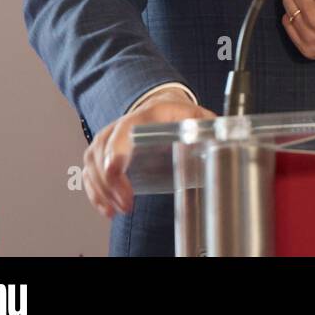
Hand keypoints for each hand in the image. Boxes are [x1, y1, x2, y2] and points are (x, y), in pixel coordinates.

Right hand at [82, 88, 214, 218]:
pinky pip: (89, 173)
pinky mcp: (100, 153)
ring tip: (117, 210)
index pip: (124, 131)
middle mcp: (119, 126)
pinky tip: (106, 208)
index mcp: (144, 116)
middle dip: (111, 181)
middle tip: (127, 203)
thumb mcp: (193, 114)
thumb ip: (207, 123)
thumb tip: (226, 132)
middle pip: (103, 152)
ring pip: (92, 165)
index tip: (116, 171)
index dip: (117, 151)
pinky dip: (95, 193)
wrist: (158, 104)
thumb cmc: (175, 113)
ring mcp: (106, 138)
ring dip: (102, 190)